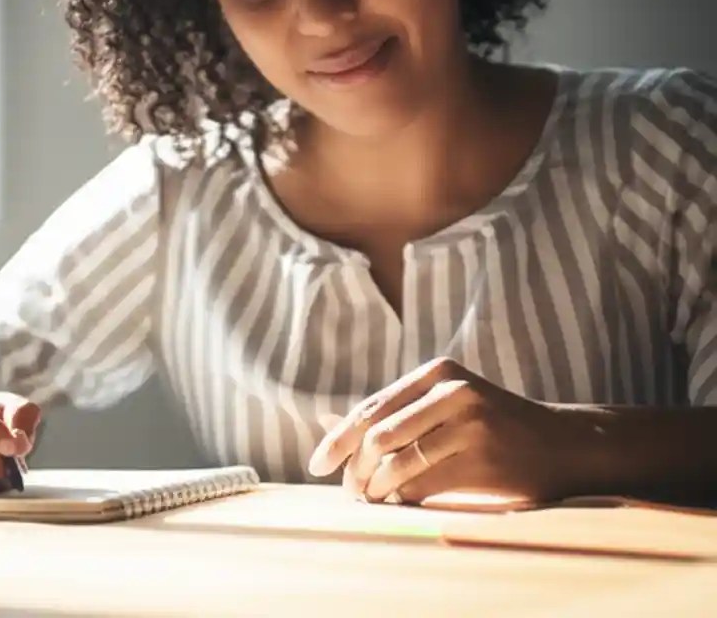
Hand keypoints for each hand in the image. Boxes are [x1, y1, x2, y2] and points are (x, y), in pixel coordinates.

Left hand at [307, 358, 581, 505]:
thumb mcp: (443, 405)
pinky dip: (403, 498)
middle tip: (347, 493)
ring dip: (376, 488)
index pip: (372, 408)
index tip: (316, 465)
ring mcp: (471, 422)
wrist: (563, 446)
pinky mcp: (484, 457)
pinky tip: (398, 505)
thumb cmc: (492, 427)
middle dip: (354, 468)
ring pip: (399, 462)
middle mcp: (453, 391)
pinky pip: (426, 484)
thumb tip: (325, 422)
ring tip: (370, 501)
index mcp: (438, 373)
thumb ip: (392, 413)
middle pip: (379, 435)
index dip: (339, 439)